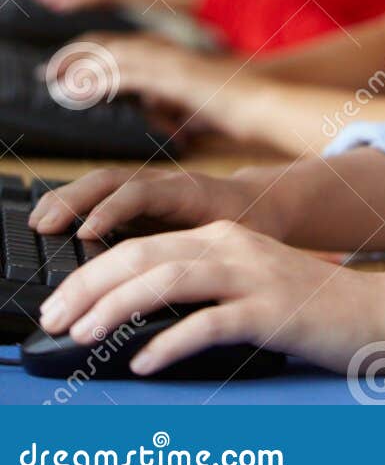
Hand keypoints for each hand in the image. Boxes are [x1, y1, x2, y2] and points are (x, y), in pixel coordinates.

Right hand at [29, 165, 283, 243]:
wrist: (265, 204)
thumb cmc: (253, 226)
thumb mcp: (237, 243)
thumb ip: (207, 257)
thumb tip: (174, 283)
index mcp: (189, 192)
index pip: (143, 194)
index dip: (113, 212)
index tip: (86, 233)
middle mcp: (165, 184)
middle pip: (113, 181)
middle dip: (75, 201)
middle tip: (45, 227)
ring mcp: (151, 188)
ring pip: (103, 183)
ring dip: (68, 199)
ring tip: (39, 222)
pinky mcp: (143, 199)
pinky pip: (104, 193)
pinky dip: (76, 203)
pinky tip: (54, 219)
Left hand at [33, 222, 384, 375]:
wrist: (382, 312)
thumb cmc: (313, 309)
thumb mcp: (250, 287)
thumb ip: (202, 292)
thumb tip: (137, 322)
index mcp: (224, 236)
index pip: (142, 245)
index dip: (93, 273)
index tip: (60, 303)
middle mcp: (234, 246)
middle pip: (144, 256)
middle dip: (90, 286)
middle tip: (54, 318)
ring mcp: (254, 276)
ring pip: (168, 281)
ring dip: (117, 309)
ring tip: (85, 336)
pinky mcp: (272, 311)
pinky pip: (210, 323)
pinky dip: (170, 342)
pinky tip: (145, 362)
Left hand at [48, 35, 235, 125]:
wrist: (262, 102)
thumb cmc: (232, 105)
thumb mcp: (189, 100)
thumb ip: (165, 98)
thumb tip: (146, 104)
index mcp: (166, 52)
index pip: (117, 45)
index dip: (87, 54)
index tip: (63, 70)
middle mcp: (163, 50)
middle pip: (108, 43)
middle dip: (74, 56)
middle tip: (49, 72)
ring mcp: (168, 61)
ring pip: (112, 55)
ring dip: (82, 67)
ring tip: (58, 81)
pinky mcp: (172, 76)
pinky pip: (128, 73)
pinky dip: (101, 80)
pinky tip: (84, 91)